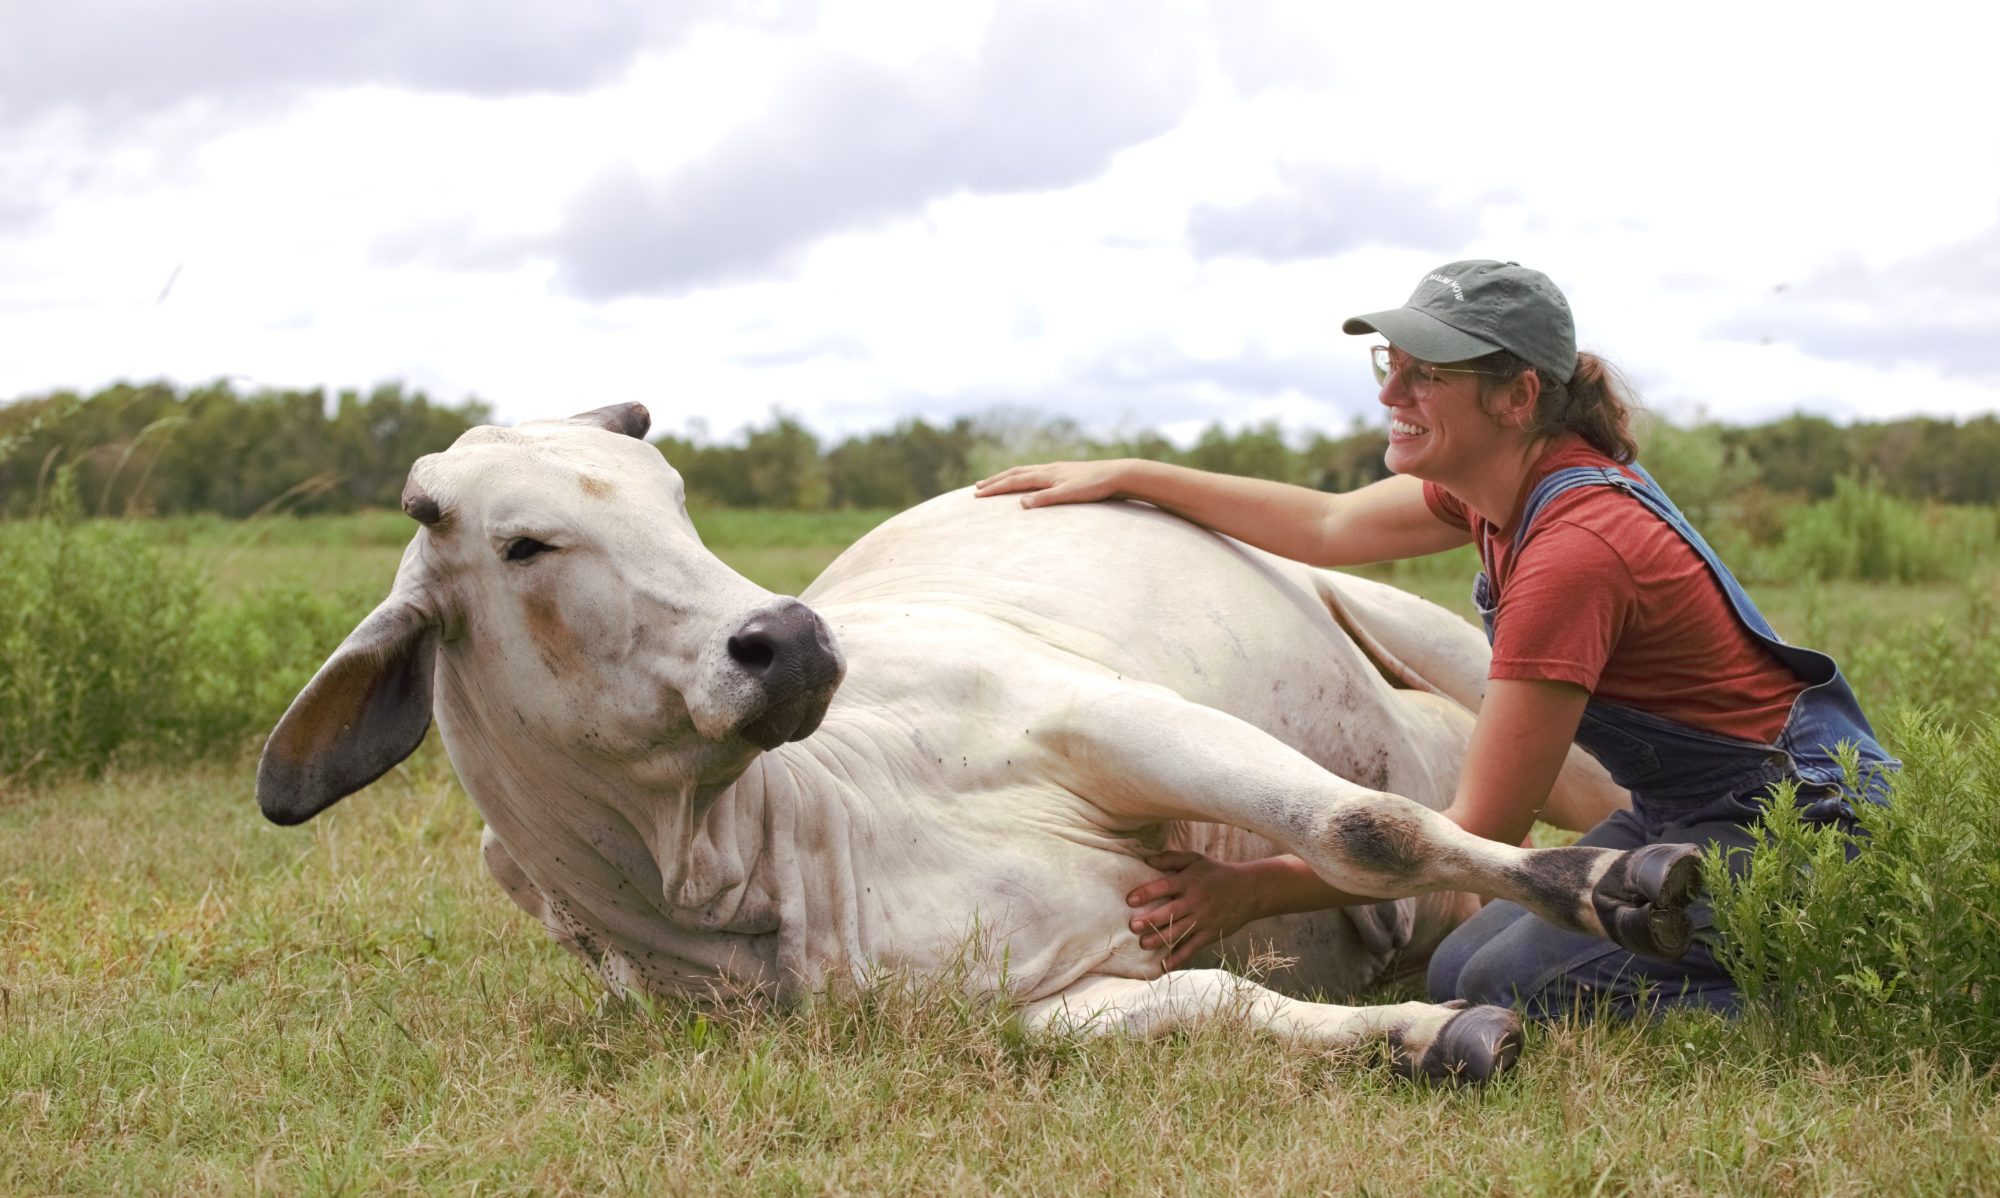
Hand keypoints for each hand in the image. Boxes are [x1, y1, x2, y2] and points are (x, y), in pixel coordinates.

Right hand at [971, 459, 1132, 507]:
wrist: (1118, 474)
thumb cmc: (1095, 486)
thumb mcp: (1069, 495)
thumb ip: (1045, 499)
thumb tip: (1021, 503)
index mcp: (1046, 474)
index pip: (1014, 481)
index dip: (994, 488)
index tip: (976, 494)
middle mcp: (1048, 469)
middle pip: (1015, 473)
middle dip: (995, 480)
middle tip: (976, 487)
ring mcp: (1056, 469)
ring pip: (1025, 471)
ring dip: (1008, 476)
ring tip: (996, 481)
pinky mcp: (1065, 472)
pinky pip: (1036, 473)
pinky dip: (1023, 476)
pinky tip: (1027, 482)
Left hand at [1124, 850, 1264, 971]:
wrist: (1249, 890)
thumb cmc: (1216, 873)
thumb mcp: (1195, 859)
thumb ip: (1171, 858)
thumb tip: (1147, 859)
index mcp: (1188, 882)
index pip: (1165, 887)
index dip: (1147, 893)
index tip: (1130, 900)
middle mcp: (1195, 901)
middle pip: (1170, 913)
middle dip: (1150, 920)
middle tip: (1133, 926)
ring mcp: (1203, 920)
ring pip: (1179, 932)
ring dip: (1160, 939)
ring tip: (1143, 944)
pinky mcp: (1210, 934)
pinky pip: (1192, 947)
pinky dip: (1178, 957)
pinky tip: (1164, 965)